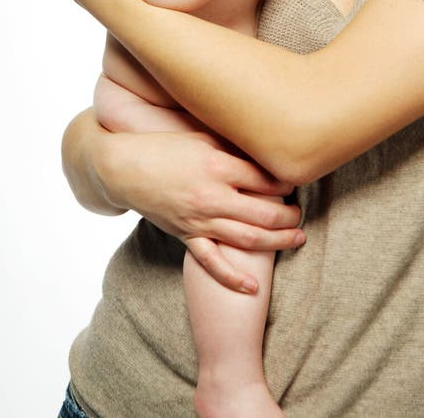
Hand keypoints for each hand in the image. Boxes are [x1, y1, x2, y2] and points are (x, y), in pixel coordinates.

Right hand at [94, 122, 304, 291]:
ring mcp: (199, 219)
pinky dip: (233, 277)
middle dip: (289, 216)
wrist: (124, 168)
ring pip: (247, 238)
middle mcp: (212, 195)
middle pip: (264, 212)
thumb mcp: (202, 137)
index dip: (286, 183)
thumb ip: (232, 146)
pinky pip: (212, 262)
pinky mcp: (186, 235)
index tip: (295, 183)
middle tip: (300, 214)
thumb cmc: (165, 147)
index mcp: (218, 166)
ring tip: (297, 239)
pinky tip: (253, 287)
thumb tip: (264, 148)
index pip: (265, 179)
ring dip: (277, 241)